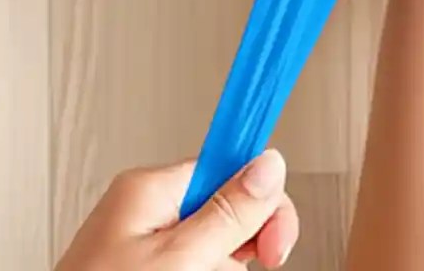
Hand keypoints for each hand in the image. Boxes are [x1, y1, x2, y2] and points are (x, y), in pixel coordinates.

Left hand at [56, 149, 298, 270]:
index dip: (260, 198)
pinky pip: (197, 268)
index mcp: (150, 190)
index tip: (276, 238)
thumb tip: (270, 163)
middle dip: (238, 250)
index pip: (228, 166)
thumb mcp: (179, 260)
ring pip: (216, 252)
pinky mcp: (149, 270)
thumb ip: (228, 212)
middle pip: (227, 213)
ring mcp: (147, 246)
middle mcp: (148, 210)